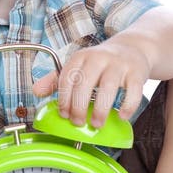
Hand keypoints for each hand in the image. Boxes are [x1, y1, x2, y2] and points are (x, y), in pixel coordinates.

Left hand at [33, 40, 149, 127]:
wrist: (132, 48)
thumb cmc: (100, 63)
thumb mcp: (77, 67)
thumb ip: (56, 80)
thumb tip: (36, 91)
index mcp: (81, 57)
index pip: (67, 78)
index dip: (64, 99)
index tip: (64, 114)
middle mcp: (98, 58)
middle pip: (85, 83)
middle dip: (79, 106)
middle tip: (79, 123)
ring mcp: (119, 64)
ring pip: (108, 87)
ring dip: (101, 109)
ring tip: (97, 124)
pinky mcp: (137, 72)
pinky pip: (133, 90)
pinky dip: (127, 105)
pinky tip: (121, 116)